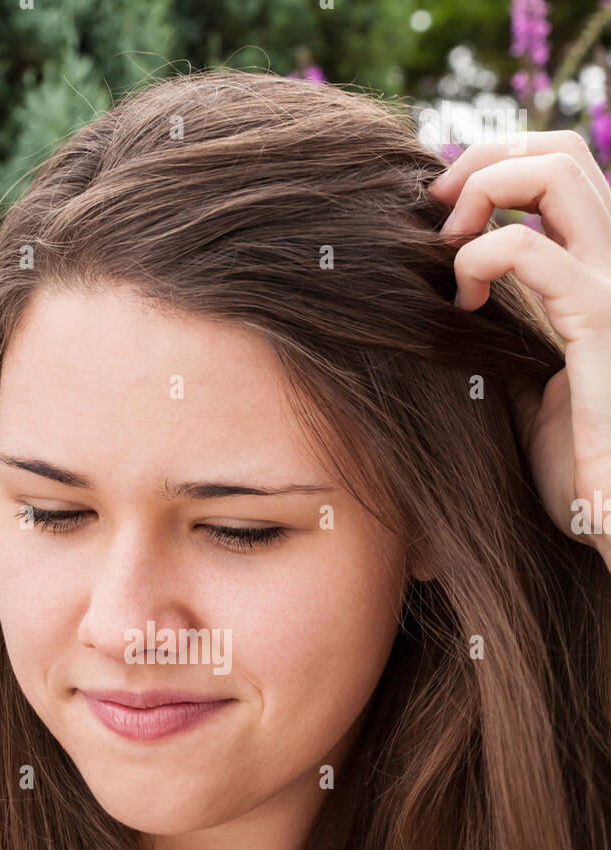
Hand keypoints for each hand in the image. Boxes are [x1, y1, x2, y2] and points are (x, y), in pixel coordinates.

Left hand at [428, 133, 610, 570]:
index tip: (439, 212)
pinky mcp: (604, 325)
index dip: (496, 167)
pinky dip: (480, 258)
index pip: (560, 174)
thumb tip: (433, 295)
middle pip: (562, 150)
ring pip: (558, 171)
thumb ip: (497, 327)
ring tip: (447, 250)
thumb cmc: (567, 466)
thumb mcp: (522, 378)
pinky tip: (460, 301)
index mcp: (600, 275)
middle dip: (484, 159)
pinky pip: (533, 251)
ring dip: (483, 189)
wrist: (610, 521)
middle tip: (434, 214)